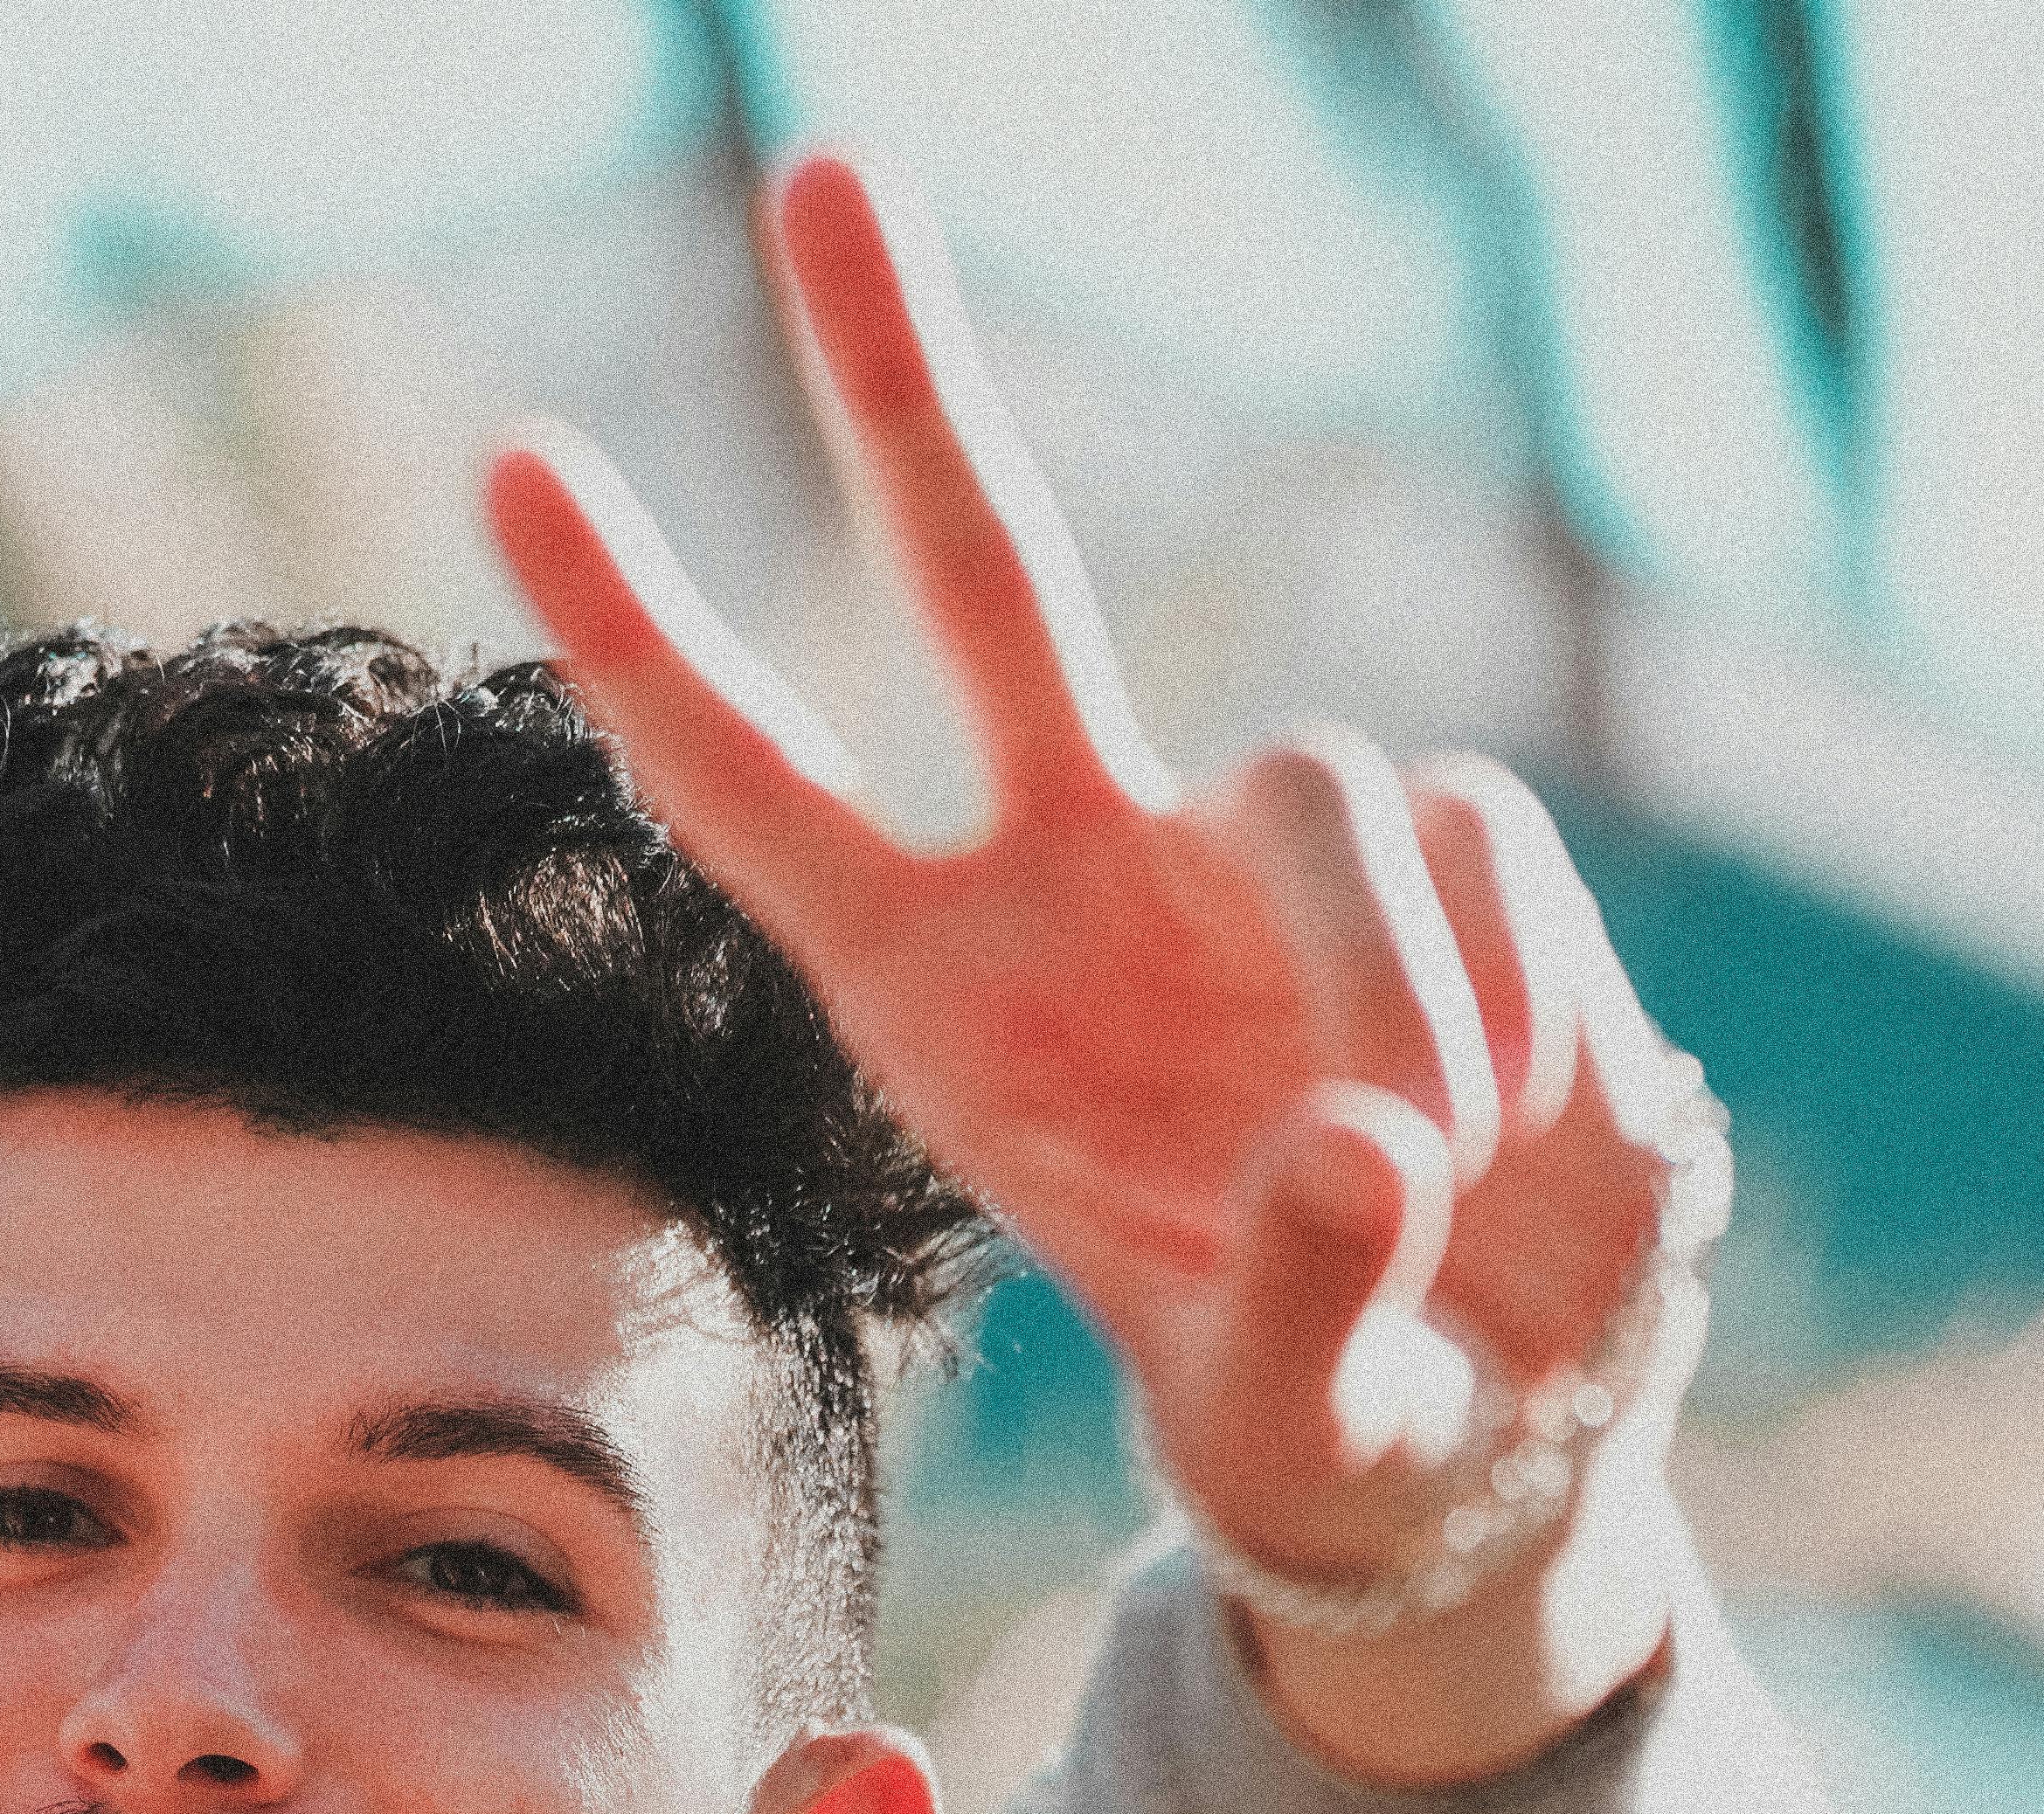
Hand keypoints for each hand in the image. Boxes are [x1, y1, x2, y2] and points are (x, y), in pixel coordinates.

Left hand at [484, 155, 1712, 1779]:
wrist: (1505, 1415)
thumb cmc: (1335, 1418)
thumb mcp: (1300, 1420)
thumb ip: (1308, 1299)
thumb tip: (1361, 1143)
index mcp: (946, 1009)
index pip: (756, 789)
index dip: (644, 635)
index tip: (514, 458)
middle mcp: (1081, 873)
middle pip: (983, 570)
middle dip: (903, 373)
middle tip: (819, 163)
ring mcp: (1256, 846)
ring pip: (1326, 770)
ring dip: (1404, 996)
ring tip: (1436, 1177)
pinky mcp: (1444, 847)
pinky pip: (1485, 846)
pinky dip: (1524, 1000)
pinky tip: (1529, 1124)